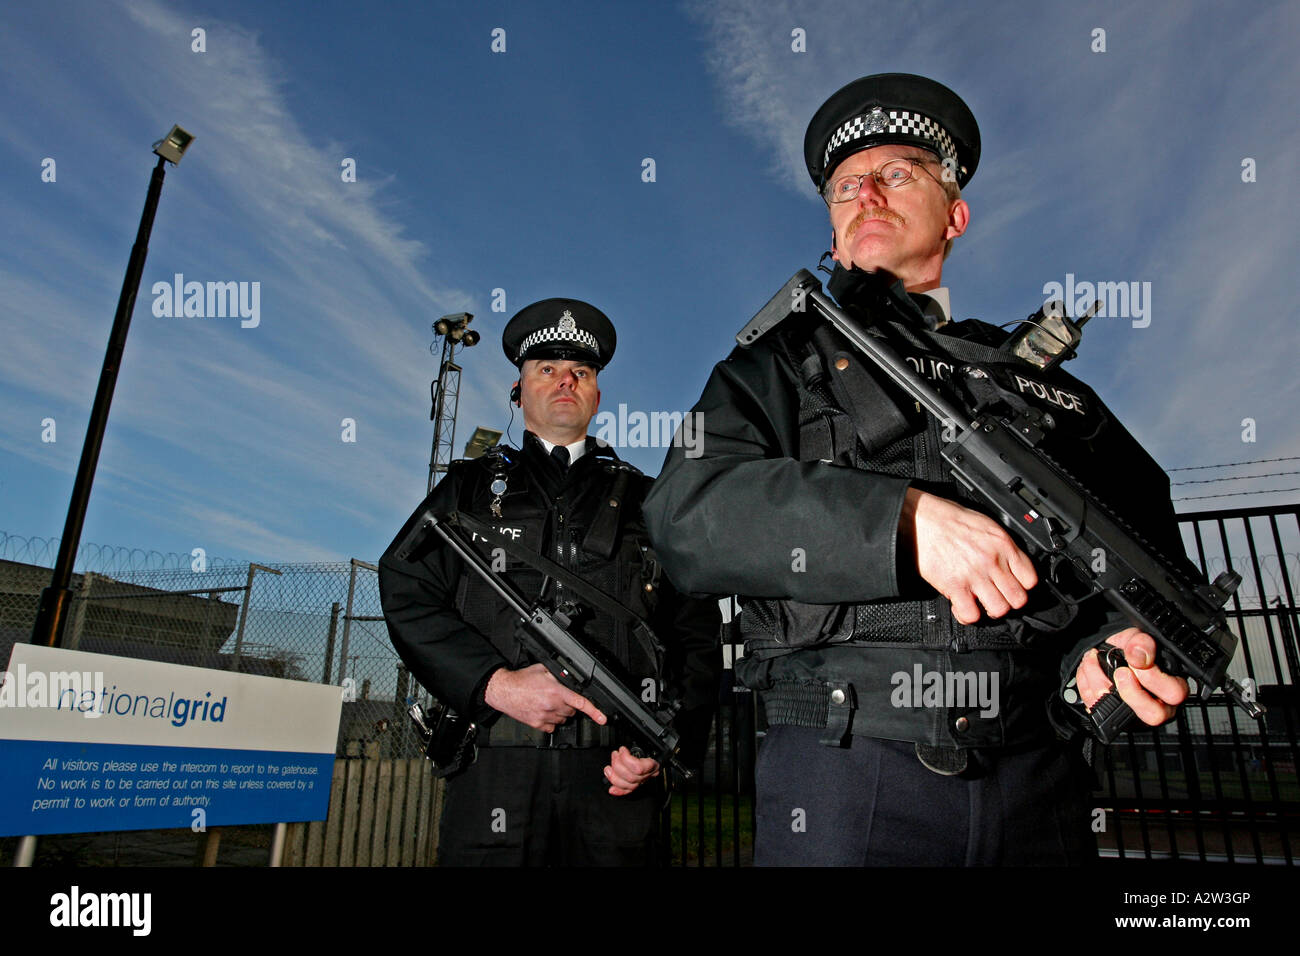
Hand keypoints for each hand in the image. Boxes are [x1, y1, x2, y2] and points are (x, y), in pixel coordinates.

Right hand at [484, 663, 606, 731]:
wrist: (504, 691)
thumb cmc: (522, 680)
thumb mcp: (543, 670)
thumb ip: (559, 674)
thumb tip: (571, 676)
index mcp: (555, 691)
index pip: (580, 702)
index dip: (594, 711)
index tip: (602, 719)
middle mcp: (551, 705)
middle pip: (572, 712)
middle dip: (569, 705)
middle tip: (559, 697)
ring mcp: (544, 717)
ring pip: (563, 720)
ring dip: (561, 713)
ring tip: (549, 703)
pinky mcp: (537, 725)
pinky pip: (552, 727)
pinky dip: (552, 722)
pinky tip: (544, 712)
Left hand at [604, 746, 658, 795]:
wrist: (653, 757)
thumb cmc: (648, 750)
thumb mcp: (645, 745)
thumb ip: (635, 747)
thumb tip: (622, 750)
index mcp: (651, 765)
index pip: (638, 768)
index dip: (626, 759)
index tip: (622, 750)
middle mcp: (646, 776)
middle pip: (631, 777)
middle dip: (618, 765)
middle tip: (615, 755)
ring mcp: (640, 782)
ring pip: (627, 785)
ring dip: (614, 776)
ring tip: (608, 768)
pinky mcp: (634, 786)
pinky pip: (626, 792)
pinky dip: (618, 790)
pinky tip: (611, 788)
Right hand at [901, 488, 1037, 623]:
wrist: (920, 519)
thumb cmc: (946, 518)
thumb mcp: (984, 524)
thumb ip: (999, 545)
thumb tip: (1007, 560)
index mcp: (1002, 544)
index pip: (1030, 579)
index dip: (1022, 587)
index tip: (1013, 587)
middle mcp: (992, 561)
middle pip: (1018, 598)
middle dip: (1008, 602)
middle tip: (997, 598)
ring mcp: (975, 575)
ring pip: (999, 609)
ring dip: (990, 610)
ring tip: (980, 603)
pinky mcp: (955, 586)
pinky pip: (971, 615)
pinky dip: (967, 616)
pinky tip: (962, 606)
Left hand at [1074, 628, 1187, 725]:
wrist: (1110, 651)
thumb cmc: (1131, 649)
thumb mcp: (1137, 638)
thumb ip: (1141, 643)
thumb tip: (1138, 657)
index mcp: (1172, 686)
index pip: (1174, 693)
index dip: (1153, 678)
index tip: (1134, 662)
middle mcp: (1158, 705)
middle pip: (1154, 715)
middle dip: (1131, 692)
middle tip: (1119, 672)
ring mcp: (1135, 713)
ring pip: (1121, 712)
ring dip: (1099, 682)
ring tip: (1093, 660)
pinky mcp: (1112, 715)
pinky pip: (1096, 708)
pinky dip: (1085, 685)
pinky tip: (1088, 669)